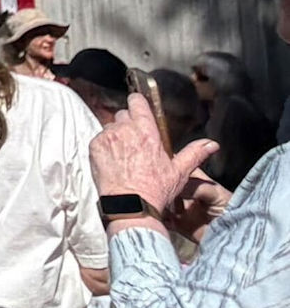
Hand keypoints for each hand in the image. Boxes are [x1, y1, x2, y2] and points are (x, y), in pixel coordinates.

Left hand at [88, 92, 215, 211]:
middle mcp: (125, 129)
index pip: (137, 101)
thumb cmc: (156, 189)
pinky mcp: (94, 146)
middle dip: (130, 124)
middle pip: (124, 114)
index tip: (142, 111)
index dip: (139, 104)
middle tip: (138, 143)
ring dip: (118, 136)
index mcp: (146, 131)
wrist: (131, 205)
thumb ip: (194, 153)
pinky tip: (115, 161)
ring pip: (111, 127)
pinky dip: (106, 146)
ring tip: (127, 156)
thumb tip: (212, 144)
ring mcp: (107, 137)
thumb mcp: (179, 172)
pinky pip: (99, 139)